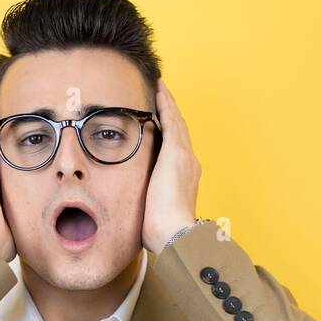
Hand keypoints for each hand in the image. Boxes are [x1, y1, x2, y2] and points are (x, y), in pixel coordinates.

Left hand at [142, 77, 201, 253]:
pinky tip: (158, 91)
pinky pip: (170, 120)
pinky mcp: (176, 152)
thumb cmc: (162, 233)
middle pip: (178, 131)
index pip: (175, 149)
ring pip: (176, 122)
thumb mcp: (152, 215)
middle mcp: (189, 163)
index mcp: (184, 178)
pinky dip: (165, 104)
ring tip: (160, 87)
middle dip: (170, 113)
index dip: (170, 133)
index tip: (161, 122)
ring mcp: (184, 156)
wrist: (174, 233)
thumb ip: (146, 206)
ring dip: (167, 103)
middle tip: (162, 95)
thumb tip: (131, 214)